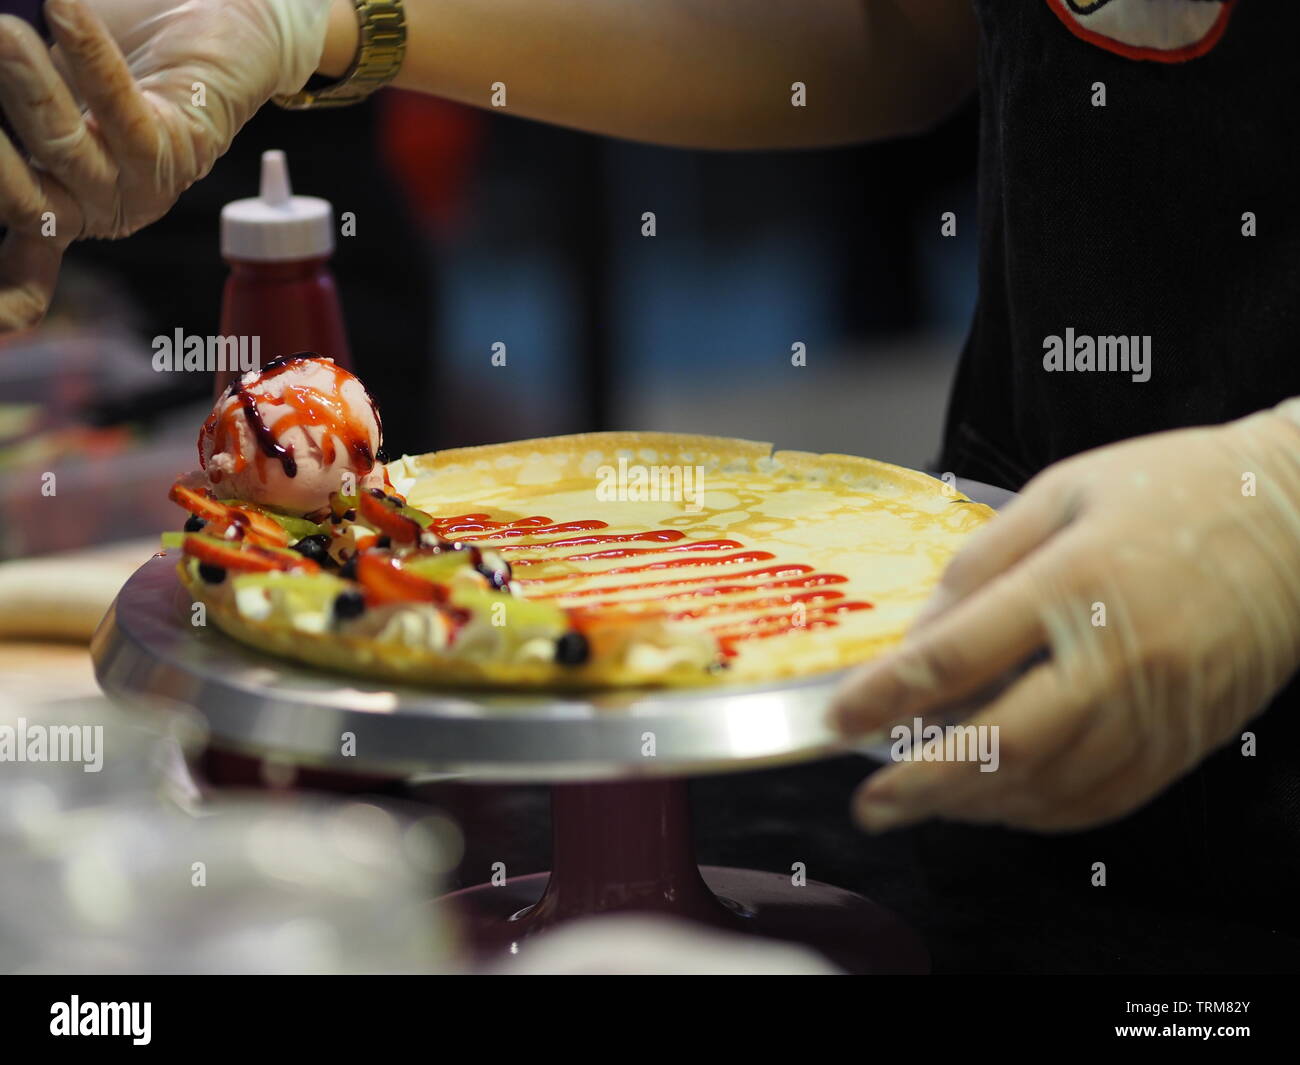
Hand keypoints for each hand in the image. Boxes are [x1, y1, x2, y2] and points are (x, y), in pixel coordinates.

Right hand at [0, 0, 332, 327]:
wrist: (210, 25)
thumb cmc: (110, 46)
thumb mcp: (40, 73)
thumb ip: (6, 88)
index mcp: (52, 203)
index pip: (18, 263)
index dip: (8, 293)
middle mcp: (94, 208)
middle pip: (21, 198)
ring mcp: (138, 186)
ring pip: (65, 147)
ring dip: (28, 87)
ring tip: (2, 32)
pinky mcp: (177, 149)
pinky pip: (122, 109)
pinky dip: (89, 60)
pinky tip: (62, 11)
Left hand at [830, 401, 1299, 832]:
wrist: (1298, 519)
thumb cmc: (1172, 492)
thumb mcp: (1061, 492)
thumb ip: (980, 562)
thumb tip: (915, 636)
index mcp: (1075, 582)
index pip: (958, 657)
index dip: (884, 697)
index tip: (836, 720)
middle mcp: (1118, 657)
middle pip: (1003, 744)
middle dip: (922, 783)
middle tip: (868, 804)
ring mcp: (1157, 709)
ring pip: (1049, 785)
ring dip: (972, 804)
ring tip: (918, 802)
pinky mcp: (1183, 740)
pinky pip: (1099, 799)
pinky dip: (1035, 812)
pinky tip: (994, 801)